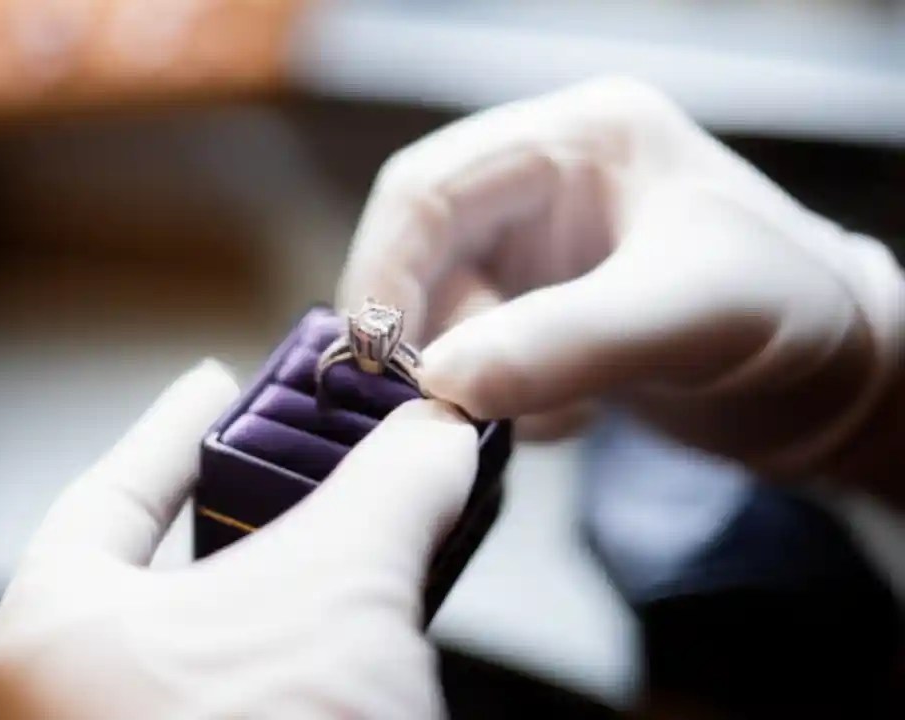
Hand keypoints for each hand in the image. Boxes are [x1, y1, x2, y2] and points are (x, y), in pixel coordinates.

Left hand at [0, 361, 478, 718]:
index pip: (110, 491)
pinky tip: (366, 623)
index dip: (171, 426)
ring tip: (353, 521)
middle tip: (305, 448)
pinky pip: (252, 688)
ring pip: (220, 631)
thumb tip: (440, 426)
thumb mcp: (343, 589)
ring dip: (293, 576)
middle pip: (170, 557)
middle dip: (249, 502)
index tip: (215, 382)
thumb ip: (389, 486)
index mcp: (56, 636)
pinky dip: (309, 643)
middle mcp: (77, 698)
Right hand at [338, 77, 903, 486]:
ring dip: (467, 370)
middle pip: (423, 245)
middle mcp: (547, 182)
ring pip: (443, 306)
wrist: (838, 384)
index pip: (431, 184)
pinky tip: (569, 417)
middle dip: (420, 326)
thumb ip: (564, 343)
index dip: (386, 267)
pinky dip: (497, 392)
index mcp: (578, 138)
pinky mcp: (544, 306)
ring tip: (543, 415)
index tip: (377, 358)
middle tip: (427, 402)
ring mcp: (542, 246)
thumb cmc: (789, 316)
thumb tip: (442, 382)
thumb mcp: (686, 317)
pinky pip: (476, 348)